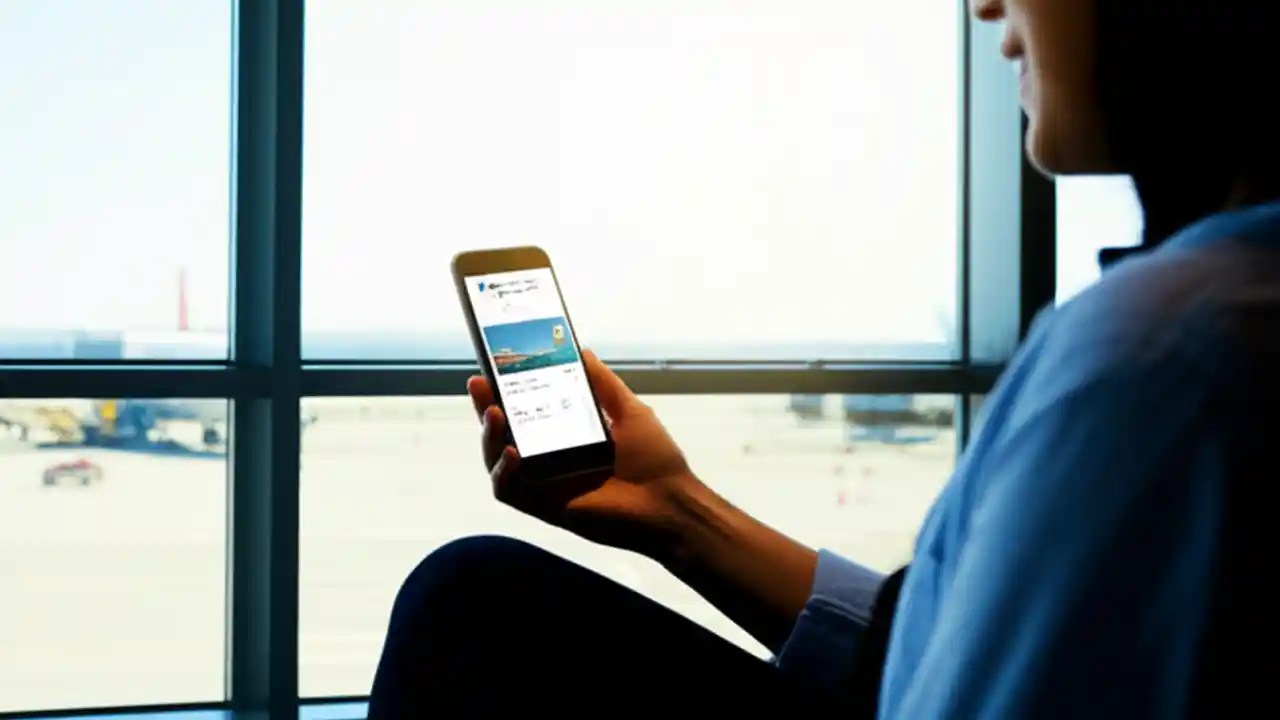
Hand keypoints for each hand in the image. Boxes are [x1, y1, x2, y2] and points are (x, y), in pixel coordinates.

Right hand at [468, 350, 701, 559]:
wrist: (670, 502)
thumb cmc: (655, 460)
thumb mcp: (628, 410)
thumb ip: (602, 384)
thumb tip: (581, 351)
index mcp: (566, 436)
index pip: (525, 412)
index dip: (503, 393)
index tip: (490, 370)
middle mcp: (550, 459)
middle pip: (503, 434)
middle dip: (485, 409)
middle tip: (479, 385)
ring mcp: (545, 484)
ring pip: (498, 461)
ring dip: (489, 437)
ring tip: (495, 414)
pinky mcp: (546, 507)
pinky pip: (510, 491)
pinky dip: (504, 471)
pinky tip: (512, 452)